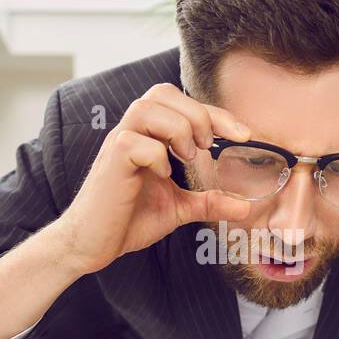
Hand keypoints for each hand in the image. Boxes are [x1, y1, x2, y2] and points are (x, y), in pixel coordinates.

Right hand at [55, 82, 253, 274]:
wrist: (92, 245)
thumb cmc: (128, 220)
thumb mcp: (178, 207)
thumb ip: (209, 202)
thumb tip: (246, 207)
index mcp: (149, 136)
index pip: (183, 105)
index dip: (215, 113)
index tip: (243, 135)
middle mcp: (132, 133)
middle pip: (162, 93)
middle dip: (196, 114)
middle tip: (208, 146)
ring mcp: (118, 145)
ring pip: (146, 108)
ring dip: (176, 128)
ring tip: (187, 157)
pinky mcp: (110, 163)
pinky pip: (133, 142)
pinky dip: (156, 155)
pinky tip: (162, 175)